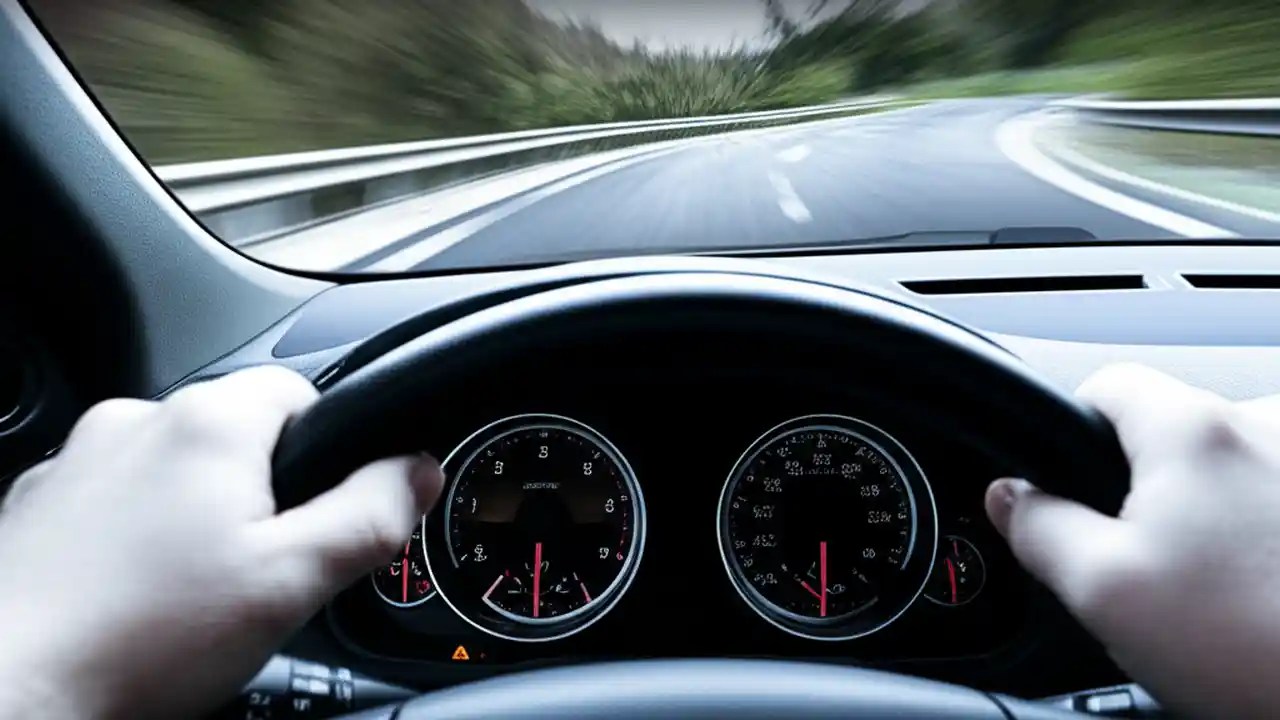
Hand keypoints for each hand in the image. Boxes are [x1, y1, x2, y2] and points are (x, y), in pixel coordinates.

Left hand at [0, 366, 443, 719]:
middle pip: (240, 435)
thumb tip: (417, 473)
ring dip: (197, 515)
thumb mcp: (291, 584)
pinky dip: (138, 537)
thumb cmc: (137, 642)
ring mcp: (78, 462)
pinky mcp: (40, 506)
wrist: (8, 696)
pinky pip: (117, 501)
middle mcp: (136, 422)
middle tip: (262, 573)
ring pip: (176, 471)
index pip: (304, 393)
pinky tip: (140, 598)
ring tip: (193, 595)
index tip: (326, 515)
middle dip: (263, 494)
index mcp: (208, 424)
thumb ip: (370, 517)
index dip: (332, 455)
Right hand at [986, 364, 1279, 719]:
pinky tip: (1262, 589)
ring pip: (1229, 469)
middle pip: (1170, 432)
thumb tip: (1010, 498)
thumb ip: (1039, 529)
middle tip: (1146, 566)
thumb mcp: (1103, 591)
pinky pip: (1273, 497)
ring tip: (1217, 589)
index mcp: (1192, 429)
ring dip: (1213, 512)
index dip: (1070, 435)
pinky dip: (1261, 531)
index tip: (1069, 490)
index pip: (1105, 385)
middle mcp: (1264, 424)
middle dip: (1146, 490)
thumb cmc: (1251, 642)